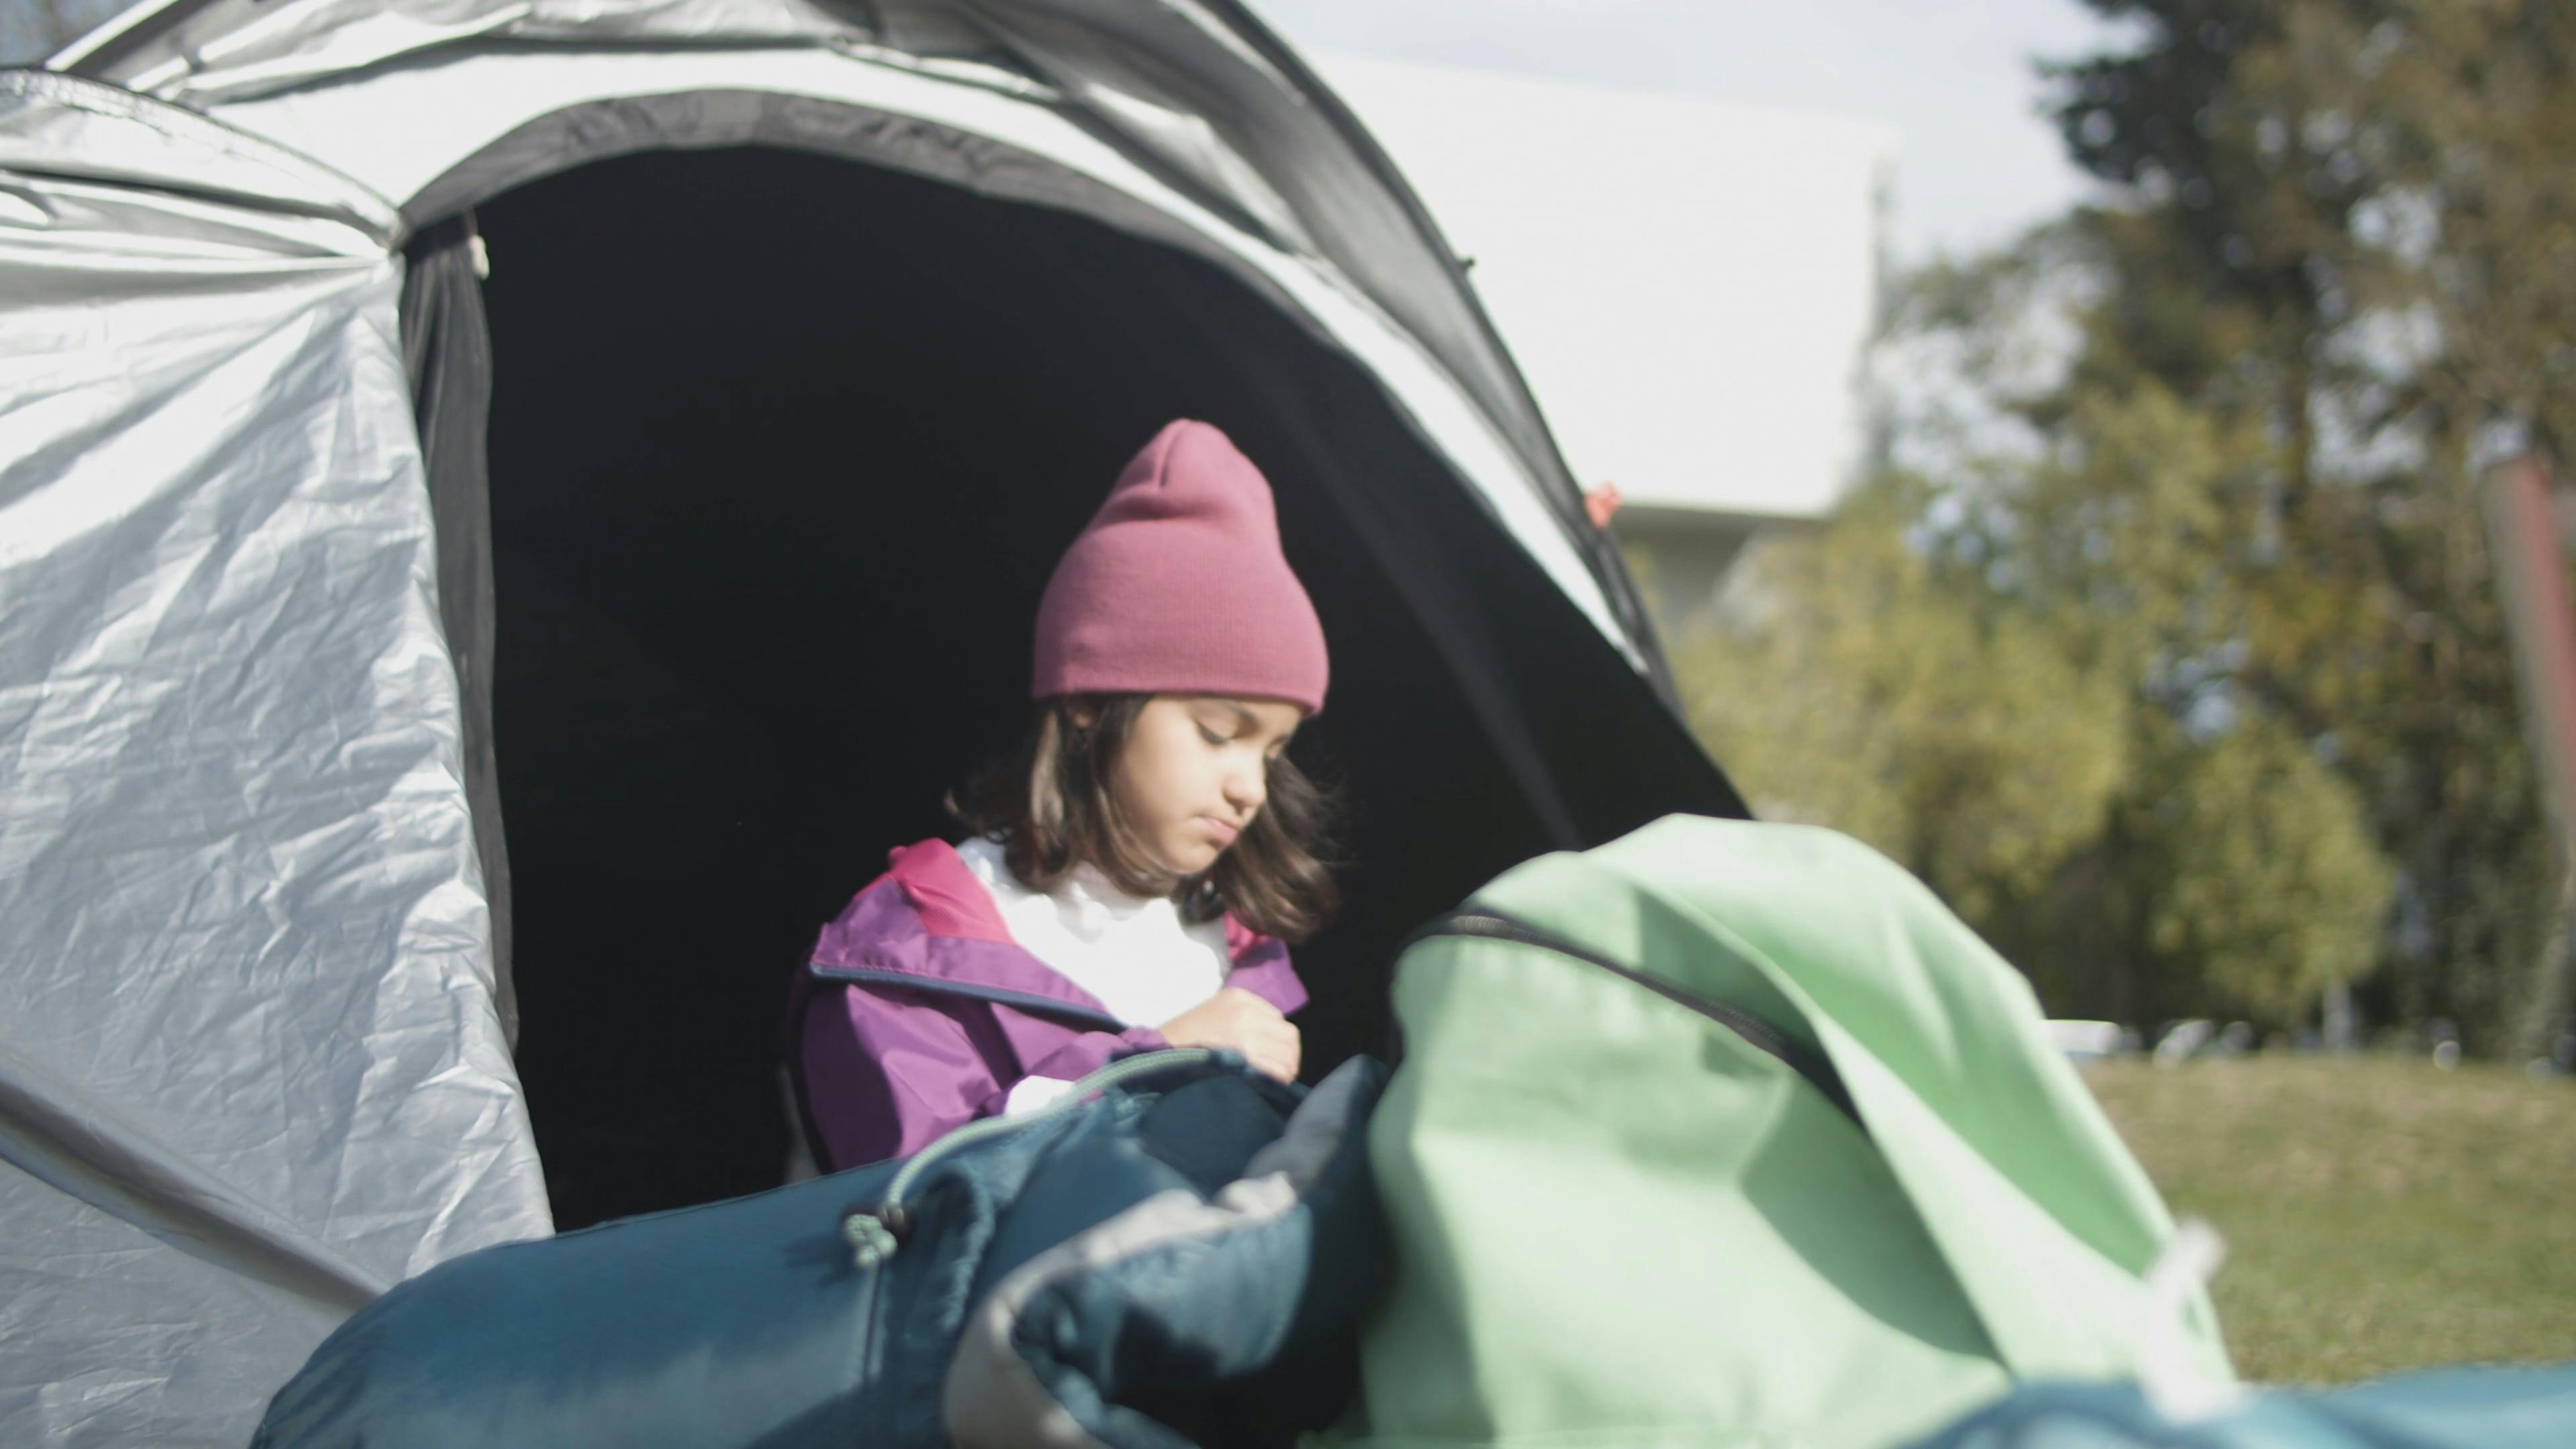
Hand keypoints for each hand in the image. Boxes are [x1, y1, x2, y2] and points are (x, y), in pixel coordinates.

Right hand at [1157, 987, 1300, 1082]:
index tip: (1270, 1054)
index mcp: (1239, 997)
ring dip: (1286, 1069)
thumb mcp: (1214, 1011)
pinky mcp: (1244, 1058)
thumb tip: (1272, 1040)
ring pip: (1287, 1053)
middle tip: (1281, 1072)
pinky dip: (1278, 1080)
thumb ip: (1244, 1017)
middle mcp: (1246, 1012)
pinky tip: (1270, 1086)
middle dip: (1288, 1055)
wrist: (1159, 1054)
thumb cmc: (1185, 1038)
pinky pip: (1276, 1070)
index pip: (1278, 1018)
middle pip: (1288, 1036)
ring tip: (1276, 1081)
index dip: (1277, 1039)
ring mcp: (1246, 1035)